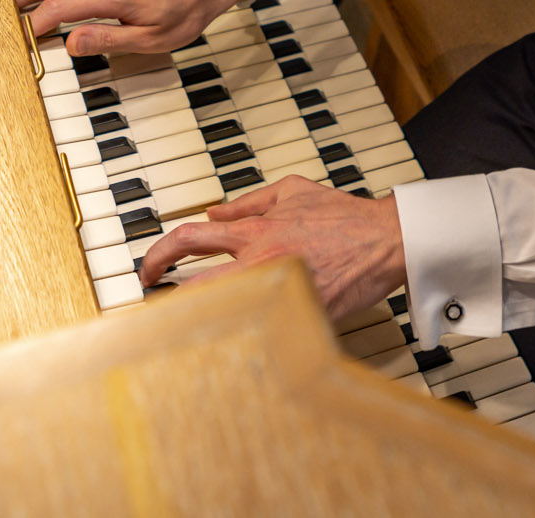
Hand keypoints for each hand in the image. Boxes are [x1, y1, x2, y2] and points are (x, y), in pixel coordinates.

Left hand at [137, 175, 405, 323]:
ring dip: (197, 321)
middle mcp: (261, 262)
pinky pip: (259, 330)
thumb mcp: (291, 190)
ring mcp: (278, 292)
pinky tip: (228, 342)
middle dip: (165, 300)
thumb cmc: (344, 215)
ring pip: (222, 312)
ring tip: (182, 328)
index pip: (190, 239)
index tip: (148, 268)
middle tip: (153, 307)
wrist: (386, 240)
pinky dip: (240, 335)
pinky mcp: (298, 314)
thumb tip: (214, 213)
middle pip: (195, 286)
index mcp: (256, 231)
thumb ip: (248, 202)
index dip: (159, 254)